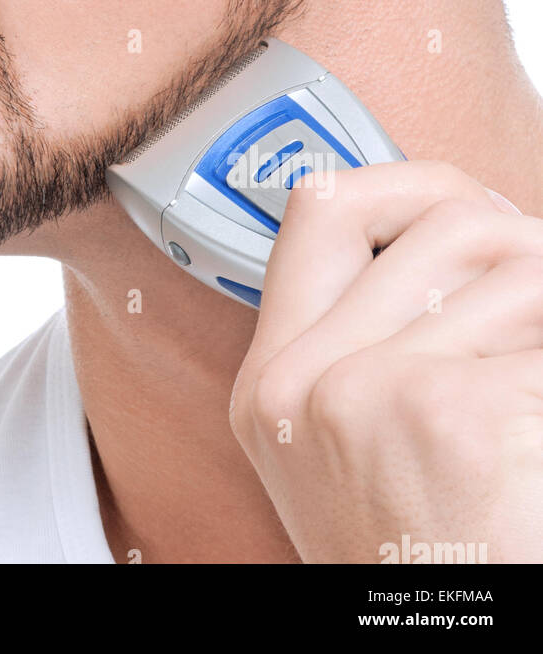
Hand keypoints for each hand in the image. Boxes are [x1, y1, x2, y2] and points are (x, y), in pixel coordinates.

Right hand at [229, 160, 542, 562]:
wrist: (451, 645)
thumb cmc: (427, 568)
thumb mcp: (352, 448)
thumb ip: (373, 336)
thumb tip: (469, 225)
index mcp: (275, 382)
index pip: (321, 208)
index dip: (405, 184)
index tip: (464, 209)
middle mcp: (306, 382)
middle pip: (449, 221)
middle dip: (528, 251)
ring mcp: (372, 396)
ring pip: (522, 264)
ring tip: (536, 392)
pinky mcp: (455, 417)